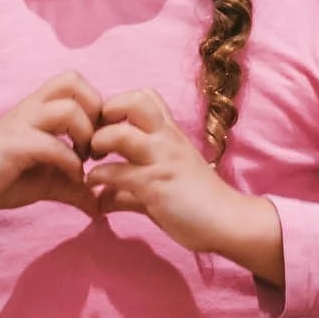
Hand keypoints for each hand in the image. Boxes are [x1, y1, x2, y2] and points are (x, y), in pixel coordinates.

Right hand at [0, 70, 103, 222]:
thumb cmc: (2, 176)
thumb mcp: (48, 180)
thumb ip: (75, 186)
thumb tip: (102, 206)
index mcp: (41, 107)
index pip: (76, 81)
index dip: (98, 105)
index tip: (100, 138)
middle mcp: (32, 108)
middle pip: (73, 81)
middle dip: (95, 112)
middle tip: (95, 144)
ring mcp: (21, 124)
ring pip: (67, 109)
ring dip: (85, 134)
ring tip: (83, 159)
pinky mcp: (13, 145)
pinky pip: (51, 144)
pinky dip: (70, 162)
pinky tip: (71, 177)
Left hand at [85, 89, 279, 275]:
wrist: (226, 220)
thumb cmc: (197, 202)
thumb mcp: (165, 183)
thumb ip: (131, 186)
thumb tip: (100, 199)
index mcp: (171, 133)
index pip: (144, 96)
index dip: (118, 105)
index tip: (105, 128)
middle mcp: (167, 139)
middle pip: (134, 101)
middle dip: (107, 112)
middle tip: (96, 137)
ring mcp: (161, 160)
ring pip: (119, 134)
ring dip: (97, 144)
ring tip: (92, 161)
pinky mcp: (154, 185)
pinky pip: (116, 173)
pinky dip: (97, 179)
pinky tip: (94, 192)